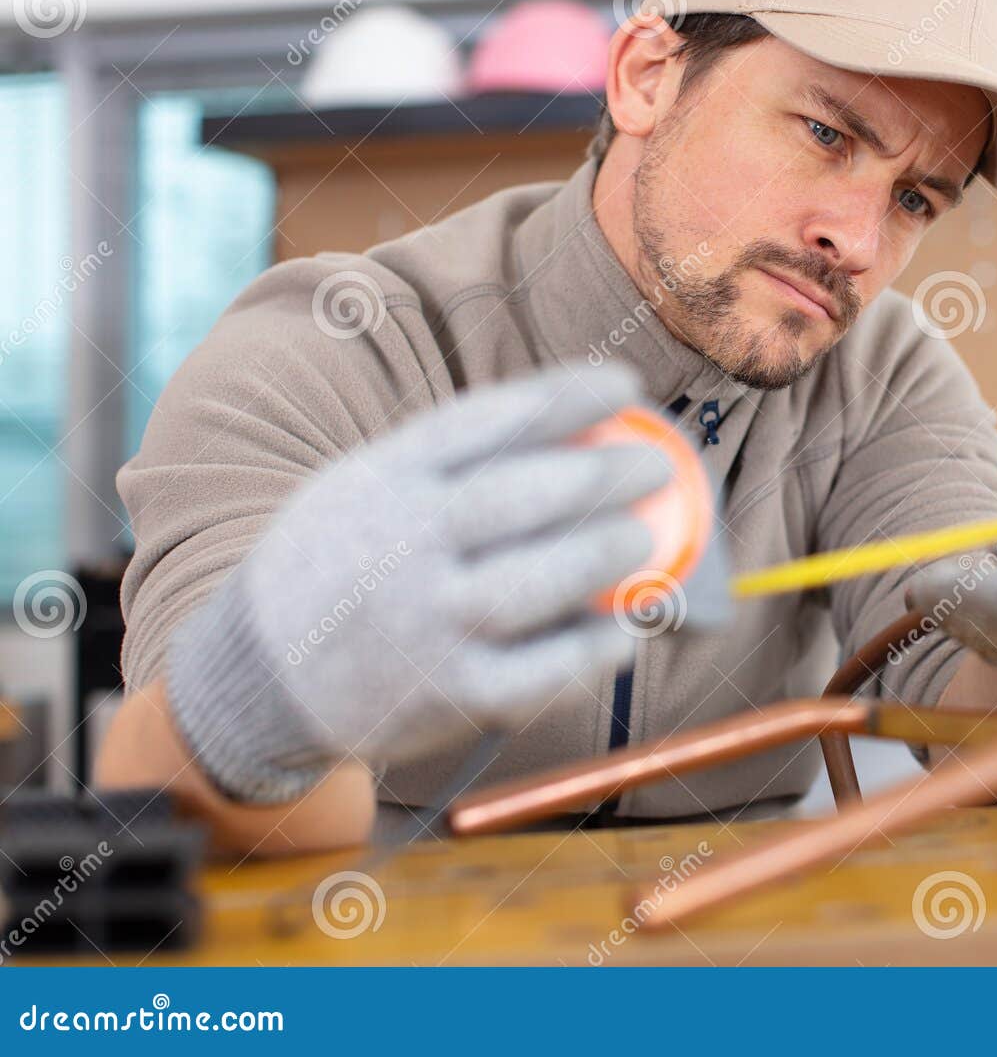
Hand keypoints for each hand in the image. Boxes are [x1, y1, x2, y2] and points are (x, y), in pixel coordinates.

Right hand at [165, 364, 692, 802]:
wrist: (255, 672)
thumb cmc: (338, 564)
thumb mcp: (364, 485)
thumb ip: (450, 463)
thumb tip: (576, 434)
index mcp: (383, 479)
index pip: (490, 422)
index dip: (569, 398)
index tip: (626, 387)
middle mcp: (401, 546)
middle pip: (523, 497)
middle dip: (605, 475)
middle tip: (654, 467)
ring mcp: (425, 624)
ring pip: (536, 583)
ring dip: (604, 555)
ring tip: (645, 537)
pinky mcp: (449, 695)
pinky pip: (541, 670)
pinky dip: (594, 648)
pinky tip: (627, 630)